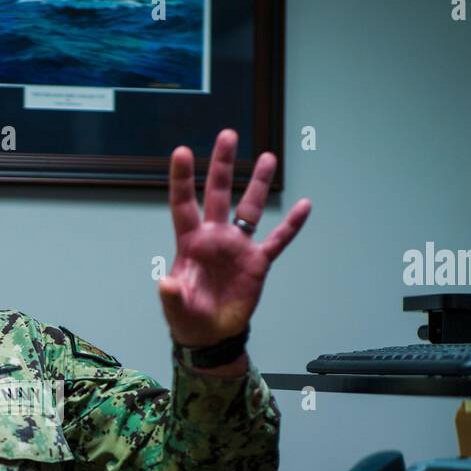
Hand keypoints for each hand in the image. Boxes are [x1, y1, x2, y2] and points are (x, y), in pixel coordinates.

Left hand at [158, 129, 311, 348]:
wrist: (212, 335)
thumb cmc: (189, 318)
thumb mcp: (176, 307)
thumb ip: (171, 294)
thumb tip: (165, 283)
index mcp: (191, 243)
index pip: (184, 205)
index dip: (183, 179)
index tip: (183, 151)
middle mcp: (215, 237)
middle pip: (219, 194)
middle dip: (223, 165)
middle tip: (228, 135)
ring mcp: (238, 247)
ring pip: (251, 209)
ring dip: (259, 184)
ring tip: (267, 157)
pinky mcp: (257, 263)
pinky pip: (277, 240)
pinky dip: (291, 225)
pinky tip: (304, 206)